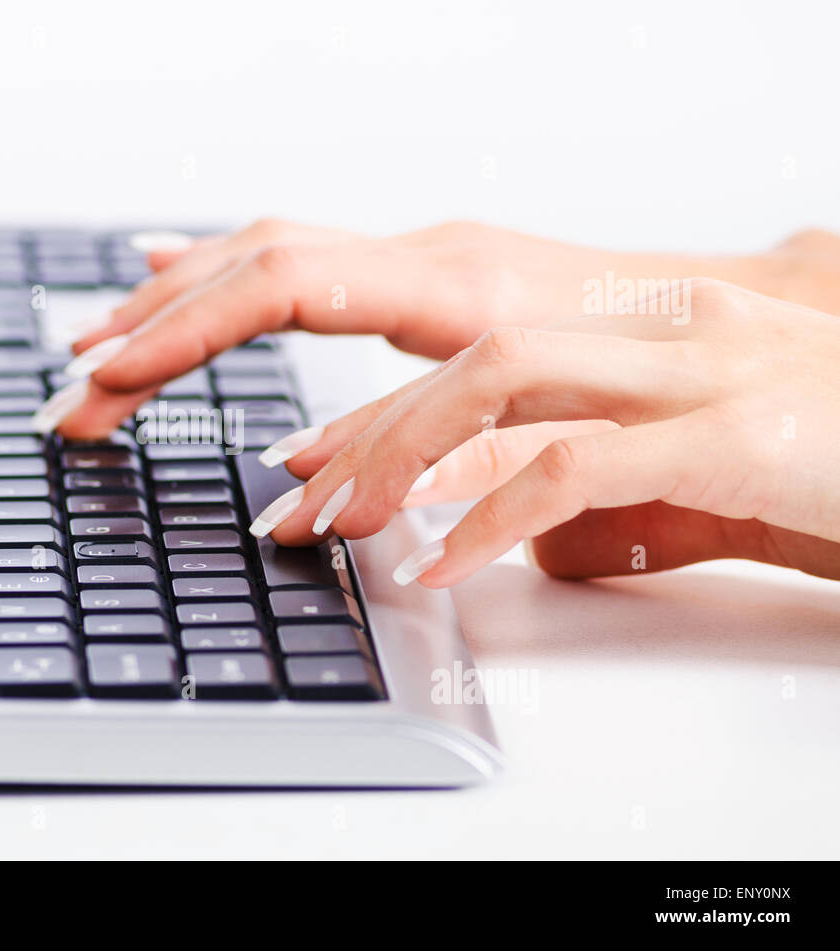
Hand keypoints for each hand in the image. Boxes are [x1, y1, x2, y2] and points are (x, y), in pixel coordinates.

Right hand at [40, 218, 806, 438]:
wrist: (732, 333)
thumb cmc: (660, 390)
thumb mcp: (549, 442)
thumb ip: (422, 460)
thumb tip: (302, 489)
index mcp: (452, 290)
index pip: (279, 286)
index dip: (181, 329)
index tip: (106, 375)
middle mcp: (424, 257)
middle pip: (248, 267)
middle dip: (147, 331)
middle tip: (72, 393)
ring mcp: (418, 258)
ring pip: (263, 253)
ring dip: (170, 303)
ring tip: (94, 347)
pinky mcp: (416, 275)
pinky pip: (300, 259)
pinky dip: (223, 272)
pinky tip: (170, 272)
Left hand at [250, 280, 839, 585]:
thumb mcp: (705, 482)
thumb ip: (614, 497)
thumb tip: (528, 542)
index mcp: (651, 337)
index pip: (483, 363)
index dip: (385, 409)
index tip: (309, 457)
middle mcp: (665, 335)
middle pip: (474, 362)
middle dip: (368, 433)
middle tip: (293, 504)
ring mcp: (700, 374)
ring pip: (508, 384)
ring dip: (407, 455)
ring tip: (340, 522)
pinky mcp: (736, 434)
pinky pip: (578, 463)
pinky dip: (493, 514)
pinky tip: (441, 562)